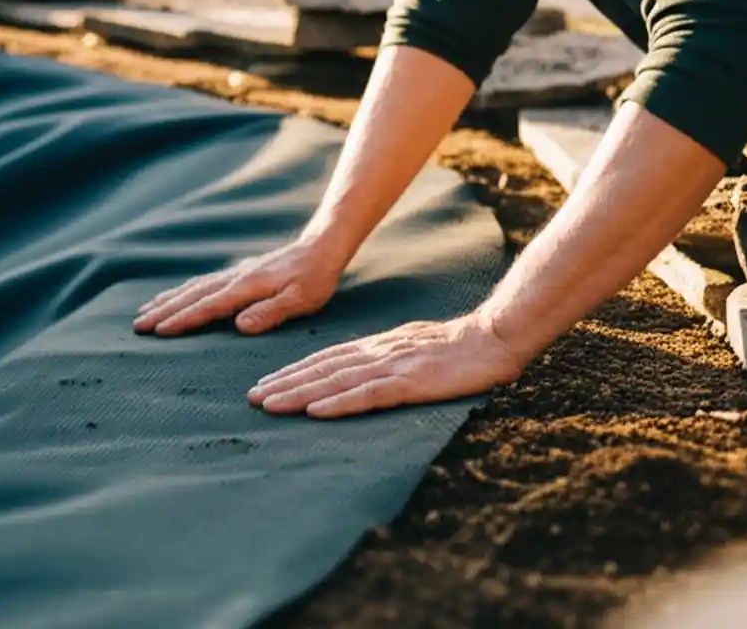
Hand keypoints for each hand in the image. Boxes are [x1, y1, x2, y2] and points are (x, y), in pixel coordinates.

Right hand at [133, 239, 346, 336]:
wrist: (321, 247)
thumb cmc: (315, 278)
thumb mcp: (301, 300)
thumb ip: (270, 312)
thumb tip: (239, 325)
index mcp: (247, 287)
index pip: (208, 306)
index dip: (183, 320)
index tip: (159, 331)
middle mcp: (235, 278)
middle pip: (193, 296)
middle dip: (164, 311)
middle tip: (137, 325)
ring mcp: (234, 273)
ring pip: (194, 287)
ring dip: (168, 300)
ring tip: (145, 311)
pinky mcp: (238, 273)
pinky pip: (203, 283)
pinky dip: (183, 291)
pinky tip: (175, 296)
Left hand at [247, 315, 524, 418]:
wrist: (495, 336)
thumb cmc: (459, 346)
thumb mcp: (414, 348)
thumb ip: (387, 358)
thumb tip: (362, 371)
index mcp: (378, 346)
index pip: (326, 359)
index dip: (294, 372)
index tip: (266, 384)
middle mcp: (377, 353)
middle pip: (322, 369)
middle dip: (284, 384)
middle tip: (252, 398)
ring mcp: (393, 366)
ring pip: (335, 381)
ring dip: (299, 394)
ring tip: (270, 404)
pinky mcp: (411, 382)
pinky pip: (368, 394)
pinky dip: (339, 403)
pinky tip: (317, 411)